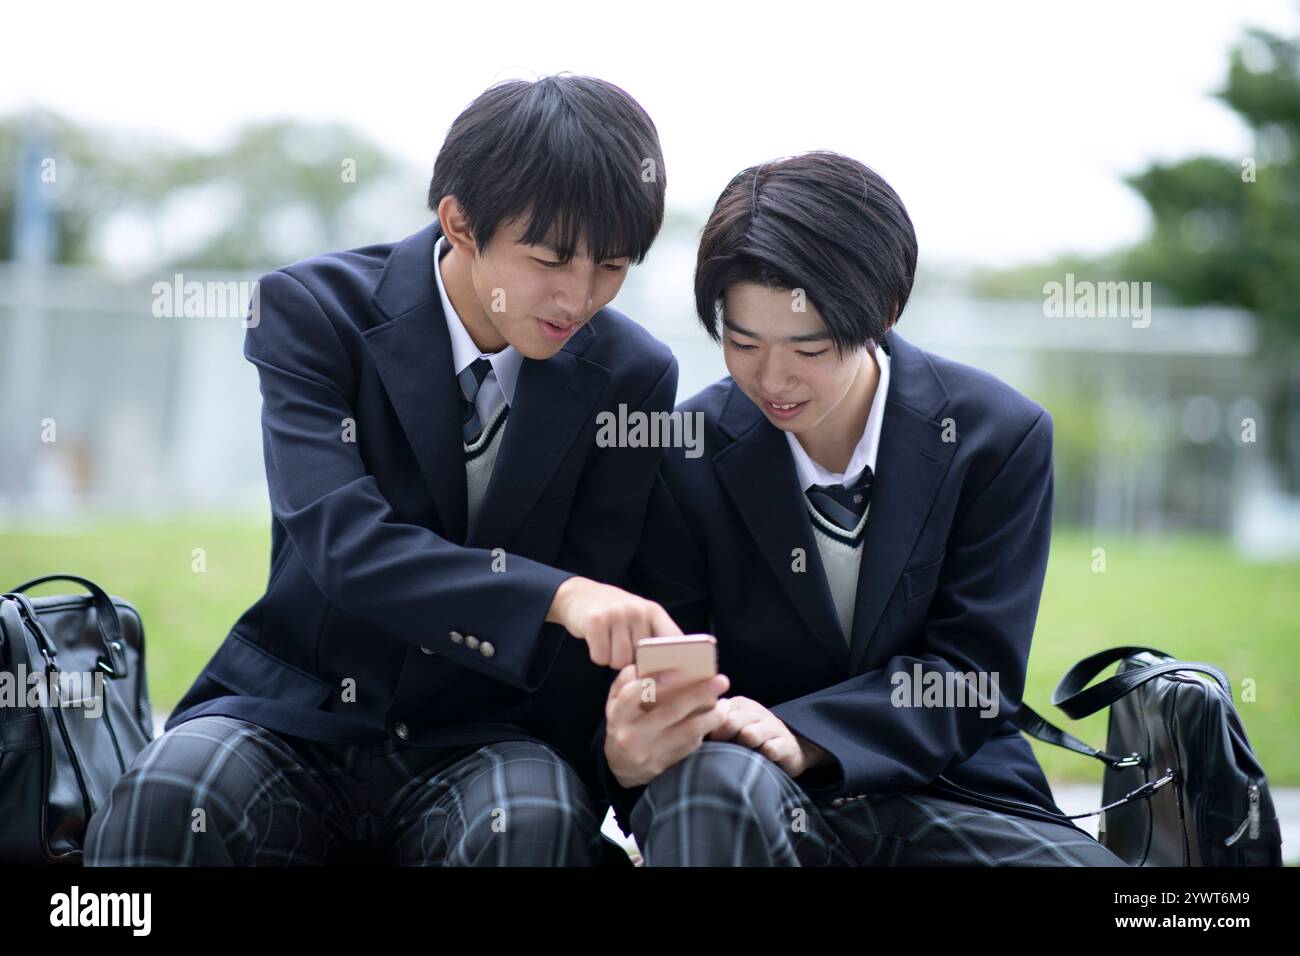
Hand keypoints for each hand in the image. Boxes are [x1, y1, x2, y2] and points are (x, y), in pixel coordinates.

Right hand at [545, 576, 680, 669]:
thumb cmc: (615, 614)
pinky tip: (596, 641)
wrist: (579, 594)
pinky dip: (597, 656)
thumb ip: (653, 639)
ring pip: (620, 661)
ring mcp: (616, 614)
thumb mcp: (639, 617)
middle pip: (642, 660)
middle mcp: (637, 610)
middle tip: (621, 646)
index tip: (668, 675)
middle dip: (630, 662)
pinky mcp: (595, 621)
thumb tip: (665, 674)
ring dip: (612, 660)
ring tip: (608, 642)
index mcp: (653, 611)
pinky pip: (601, 657)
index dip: (673, 659)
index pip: (673, 639)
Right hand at [604, 664, 730, 788]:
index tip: (677, 671)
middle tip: (721, 681)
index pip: (633, 695)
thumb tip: (652, 662)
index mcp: (618, 714)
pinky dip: (705, 730)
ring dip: (712, 716)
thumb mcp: (616, 702)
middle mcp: (632, 734)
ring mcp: (649, 752)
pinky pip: (690, 745)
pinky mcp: (664, 764)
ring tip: (725, 704)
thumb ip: (628, 682)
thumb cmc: (623, 722)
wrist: (619, 764)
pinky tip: (715, 719)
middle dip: (699, 694)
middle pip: (671, 711)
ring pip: (688, 732)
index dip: (654, 682)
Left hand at [708, 695, 827, 778]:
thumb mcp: (734, 726)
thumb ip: (714, 724)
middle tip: (719, 751)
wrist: (791, 747)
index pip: (718, 710)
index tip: (703, 740)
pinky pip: (770, 749)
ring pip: (750, 735)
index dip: (707, 727)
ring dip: (742, 748)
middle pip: (731, 722)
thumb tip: (689, 730)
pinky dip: (762, 757)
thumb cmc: (753, 738)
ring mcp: (773, 727)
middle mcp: (757, 713)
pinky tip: (760, 761)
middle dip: (721, 738)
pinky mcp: (786, 744)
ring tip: (740, 756)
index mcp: (740, 705)